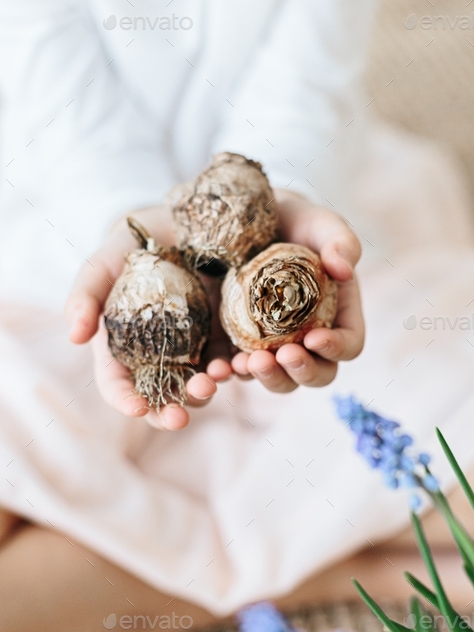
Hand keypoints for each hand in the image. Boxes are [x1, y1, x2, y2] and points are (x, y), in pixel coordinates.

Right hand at [65, 206, 231, 429]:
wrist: (181, 218)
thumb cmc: (135, 242)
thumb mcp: (106, 260)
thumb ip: (86, 293)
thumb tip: (73, 336)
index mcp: (123, 346)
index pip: (118, 384)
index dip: (125, 400)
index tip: (137, 407)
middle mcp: (159, 354)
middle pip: (162, 395)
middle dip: (172, 410)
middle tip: (182, 414)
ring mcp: (195, 347)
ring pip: (200, 383)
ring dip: (207, 390)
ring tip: (216, 379)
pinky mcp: (226, 334)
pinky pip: (233, 359)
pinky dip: (237, 367)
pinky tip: (243, 362)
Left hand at [230, 190, 364, 392]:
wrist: (246, 219)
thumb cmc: (293, 221)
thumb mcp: (318, 222)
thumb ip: (339, 239)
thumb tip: (344, 270)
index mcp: (338, 314)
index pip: (349, 344)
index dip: (336, 348)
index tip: (315, 337)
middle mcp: (309, 338)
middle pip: (316, 373)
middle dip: (301, 372)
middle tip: (282, 355)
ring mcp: (273, 346)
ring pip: (278, 379)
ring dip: (267, 378)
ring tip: (246, 363)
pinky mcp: (238, 345)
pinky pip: (237, 371)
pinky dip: (229, 374)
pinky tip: (216, 368)